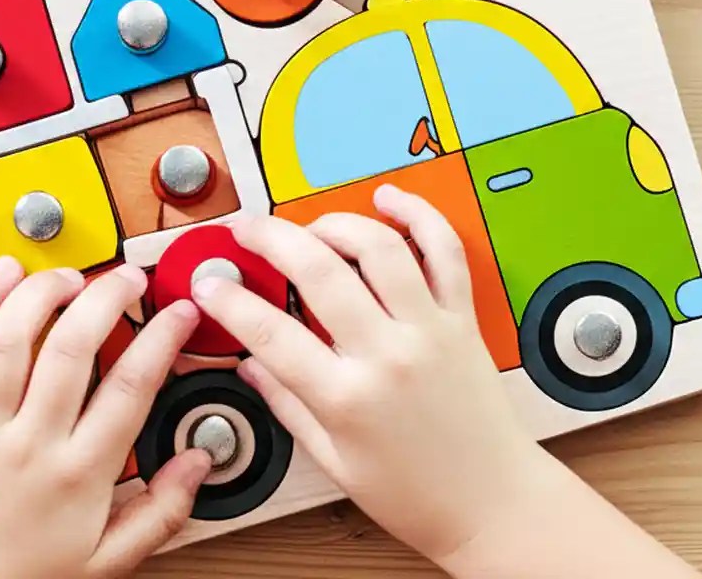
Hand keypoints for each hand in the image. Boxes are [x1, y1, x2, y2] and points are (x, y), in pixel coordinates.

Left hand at [0, 259, 211, 578]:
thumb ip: (162, 511)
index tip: (181, 313)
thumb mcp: (109, 559)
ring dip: (42, 293)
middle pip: (70, 348)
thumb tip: (198, 464)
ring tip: (72, 273)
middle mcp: (31, 443)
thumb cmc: (25, 576)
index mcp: (78, 475)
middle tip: (130, 277)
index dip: (162, 339)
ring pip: (10, 340)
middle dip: (107, 297)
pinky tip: (4, 275)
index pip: (129, 388)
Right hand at [191, 185, 549, 569]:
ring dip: (335, 221)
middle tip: (246, 230)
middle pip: (318, 270)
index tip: (209, 284)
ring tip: (309, 225)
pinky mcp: (463, 319)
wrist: (493, 503)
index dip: (228, 301)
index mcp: (347, 398)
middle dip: (270, 238)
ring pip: (379, 247)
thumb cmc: (417, 495)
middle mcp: (389, 355)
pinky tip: (390, 198)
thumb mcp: (335, 462)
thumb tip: (250, 366)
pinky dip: (420, 215)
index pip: (270, 333)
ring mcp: (429, 330)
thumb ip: (288, 405)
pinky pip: (445, 252)